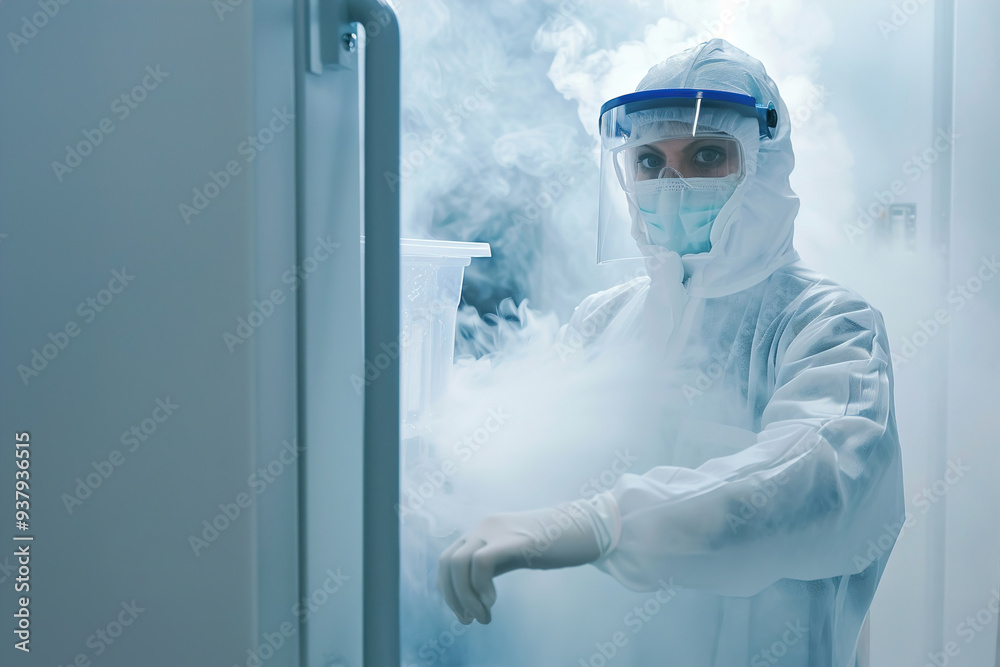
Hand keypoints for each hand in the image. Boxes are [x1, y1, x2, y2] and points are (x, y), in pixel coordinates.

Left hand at [437, 502, 600, 623]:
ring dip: (465, 598)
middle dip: (452, 597)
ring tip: (484, 617)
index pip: (447, 559)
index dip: (448, 590)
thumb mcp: (515, 553)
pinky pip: (481, 563)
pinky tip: (492, 603)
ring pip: (458, 563)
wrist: (587, 529)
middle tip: (469, 620)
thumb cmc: (554, 544)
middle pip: (447, 562)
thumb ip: (494, 563)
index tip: (464, 613)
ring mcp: (498, 531)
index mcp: (484, 530)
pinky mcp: (515, 541)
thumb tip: (474, 591)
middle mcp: (485, 527)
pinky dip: (479, 588)